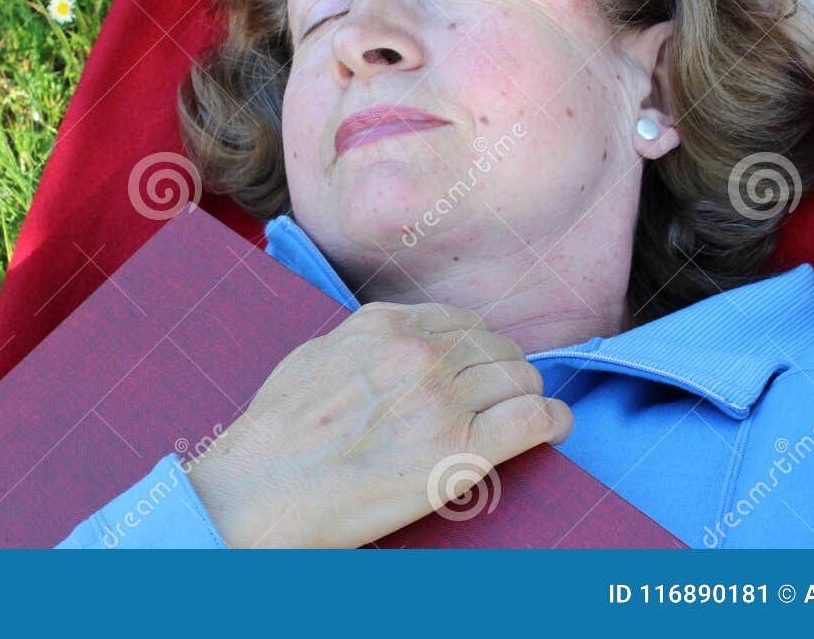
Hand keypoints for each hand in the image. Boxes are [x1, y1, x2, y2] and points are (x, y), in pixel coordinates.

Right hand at [185, 300, 572, 547]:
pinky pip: (533, 419)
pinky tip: (553, 427)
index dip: (478, 347)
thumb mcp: (314, 358)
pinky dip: (552, 421)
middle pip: (497, 347)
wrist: (260, 491)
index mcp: (383, 325)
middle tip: (504, 397)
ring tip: (524, 415)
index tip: (481, 366)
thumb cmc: (275, 435)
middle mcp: (418, 352)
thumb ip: (361, 343)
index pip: (461, 321)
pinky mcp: (459, 449)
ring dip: (526, 396)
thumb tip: (391, 344)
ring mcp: (441, 398)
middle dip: (505, 371)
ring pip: (520, 378)